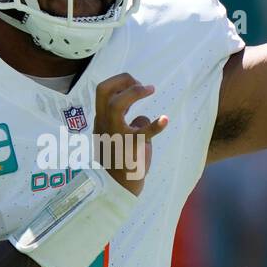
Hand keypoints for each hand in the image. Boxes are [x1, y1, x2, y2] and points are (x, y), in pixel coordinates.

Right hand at [93, 73, 167, 196]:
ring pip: (116, 105)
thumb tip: (141, 117)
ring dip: (135, 92)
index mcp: (101, 121)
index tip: (134, 84)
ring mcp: (115, 135)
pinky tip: (165, 119)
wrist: (118, 187)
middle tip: (142, 85)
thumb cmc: (121, 161)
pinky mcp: (131, 147)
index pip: (102, 91)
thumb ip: (126, 123)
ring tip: (151, 89)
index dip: (119, 81)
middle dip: (123, 79)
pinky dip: (156, 124)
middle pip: (103, 90)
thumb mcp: (118, 138)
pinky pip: (143, 133)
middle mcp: (104, 125)